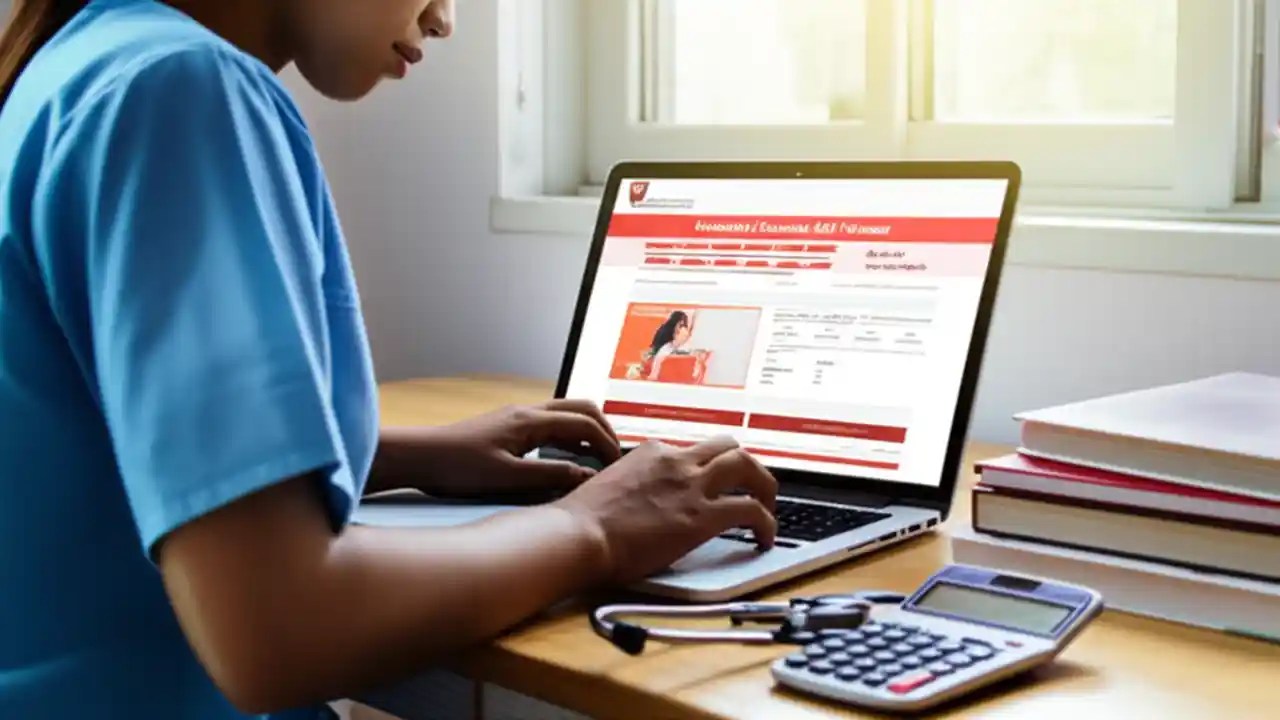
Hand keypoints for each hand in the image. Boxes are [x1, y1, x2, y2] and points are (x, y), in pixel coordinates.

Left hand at [375, 400, 621, 496]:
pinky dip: (568, 437)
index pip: (585, 422)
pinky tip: (565, 460)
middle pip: (581, 408)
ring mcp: (517, 417)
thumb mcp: (509, 477)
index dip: (608, 443)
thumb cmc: (458, 467)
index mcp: (531, 420)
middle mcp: (527, 411)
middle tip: (616, 458)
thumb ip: (551, 476)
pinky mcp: (508, 427)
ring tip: (597, 461)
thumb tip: (588, 476)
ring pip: (565, 415)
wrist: (420, 457)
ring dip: (586, 432)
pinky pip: (549, 424)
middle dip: (604, 430)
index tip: (619, 467)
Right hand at [552, 437, 777, 583]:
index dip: (708, 468)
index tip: (712, 484)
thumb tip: (646, 499)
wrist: (579, 535)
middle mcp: (676, 460)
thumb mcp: (611, 485)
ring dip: (765, 485)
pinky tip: (765, 537)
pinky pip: (751, 510)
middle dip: (746, 466)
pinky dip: (766, 523)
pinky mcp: (703, 516)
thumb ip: (636, 484)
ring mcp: (691, 485)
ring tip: (768, 506)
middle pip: (728, 446)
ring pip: (747, 466)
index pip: (694, 450)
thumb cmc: (583, 521)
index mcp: (652, 451)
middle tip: (753, 485)